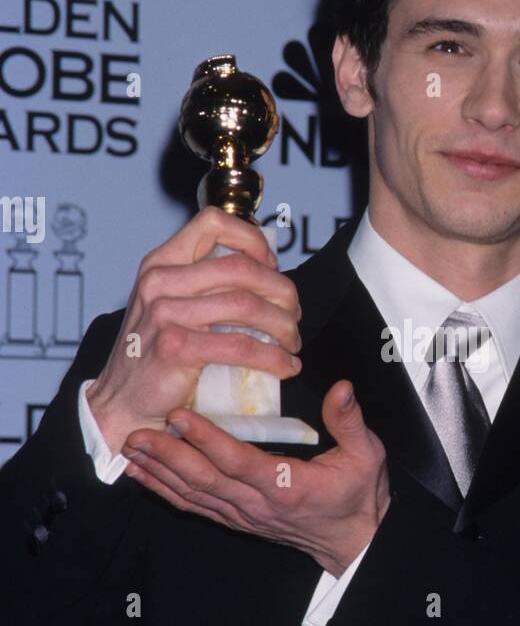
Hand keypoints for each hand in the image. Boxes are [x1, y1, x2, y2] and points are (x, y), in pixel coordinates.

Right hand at [86, 208, 300, 455]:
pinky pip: (242, 346)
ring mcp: (165, 313)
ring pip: (247, 306)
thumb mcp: (167, 305)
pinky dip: (273, 357)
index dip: (253, 240)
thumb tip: (265, 272)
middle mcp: (159, 281)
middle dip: (282, 291)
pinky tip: (284, 366)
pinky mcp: (176, 347)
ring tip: (291, 342)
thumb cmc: (153, 356)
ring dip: (283, 326)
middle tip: (293, 315)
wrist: (121, 403)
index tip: (272, 266)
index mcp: (160, 263)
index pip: (213, 222)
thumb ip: (202, 284)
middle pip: (242, 268)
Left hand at [120, 380, 390, 576]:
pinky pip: (195, 507)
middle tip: (138, 433)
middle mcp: (257, 504)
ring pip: (192, 495)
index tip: (180, 416)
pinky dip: (166, 491)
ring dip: (159, 472)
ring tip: (130, 449)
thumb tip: (342, 389)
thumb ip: (350, 422)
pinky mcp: (236, 520)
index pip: (237, 461)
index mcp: (285, 486)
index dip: (206, 439)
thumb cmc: (358, 495)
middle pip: (203, 480)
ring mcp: (243, 515)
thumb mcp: (367, 454)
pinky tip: (144, 476)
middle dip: (166, 455)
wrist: (354, 541)